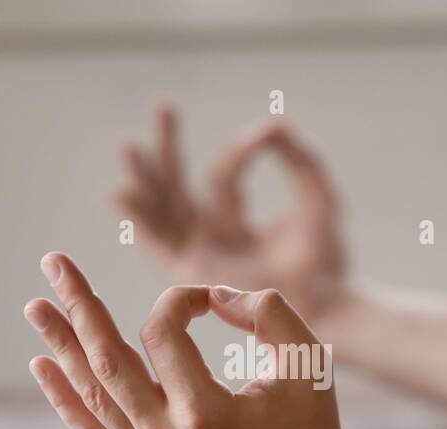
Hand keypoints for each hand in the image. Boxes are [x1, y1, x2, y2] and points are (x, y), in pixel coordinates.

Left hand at [23, 252, 364, 428]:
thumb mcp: (307, 361)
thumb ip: (266, 310)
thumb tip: (214, 294)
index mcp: (206, 413)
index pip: (164, 332)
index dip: (180, 300)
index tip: (208, 299)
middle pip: (107, 359)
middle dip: (80, 305)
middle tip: (54, 262)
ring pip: (92, 394)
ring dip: (61, 345)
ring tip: (35, 306)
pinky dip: (66, 398)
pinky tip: (44, 366)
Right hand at [112, 105, 346, 319]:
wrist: (328, 306)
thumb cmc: (328, 264)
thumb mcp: (319, 202)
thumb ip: (302, 162)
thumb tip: (278, 123)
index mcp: (235, 223)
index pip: (224, 176)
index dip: (243, 150)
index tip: (270, 130)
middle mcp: (209, 239)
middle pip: (178, 186)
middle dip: (170, 147)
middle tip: (164, 105)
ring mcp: (197, 256)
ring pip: (162, 210)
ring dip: (145, 178)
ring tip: (130, 147)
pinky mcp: (189, 275)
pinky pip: (155, 244)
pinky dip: (136, 220)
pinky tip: (118, 193)